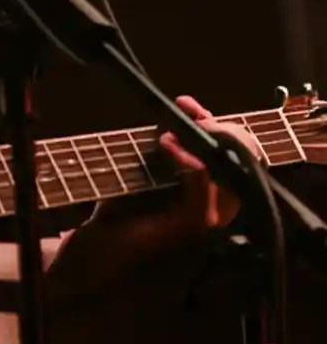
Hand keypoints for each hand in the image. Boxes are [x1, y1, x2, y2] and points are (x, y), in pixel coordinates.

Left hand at [48, 95, 262, 301]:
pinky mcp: (197, 222)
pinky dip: (187, 158)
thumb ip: (172, 142)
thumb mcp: (151, 164)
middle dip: (217, 126)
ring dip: (200, 138)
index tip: (186, 104)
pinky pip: (202, 182)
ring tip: (170, 130)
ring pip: (227, 165)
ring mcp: (213, 215)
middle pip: (241, 154)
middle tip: (187, 111)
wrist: (102, 240)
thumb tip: (185, 109)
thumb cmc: (124, 203)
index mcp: (217, 190)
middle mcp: (222, 204)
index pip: (235, 149)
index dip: (215, 122)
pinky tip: (167, 144)